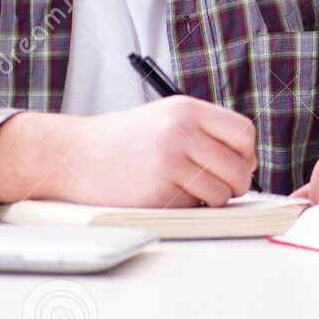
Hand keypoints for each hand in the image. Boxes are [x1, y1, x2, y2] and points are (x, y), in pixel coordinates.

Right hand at [0, 98, 256, 207]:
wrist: (72, 155)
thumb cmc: (120, 141)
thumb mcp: (164, 118)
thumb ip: (202, 131)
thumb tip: (244, 160)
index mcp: (187, 109)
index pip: (244, 133)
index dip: (246, 155)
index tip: (238, 166)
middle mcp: (182, 131)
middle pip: (238, 167)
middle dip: (235, 185)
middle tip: (221, 189)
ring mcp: (170, 160)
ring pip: (220, 193)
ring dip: (210, 201)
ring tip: (188, 194)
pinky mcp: (157, 190)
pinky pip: (191, 208)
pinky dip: (184, 209)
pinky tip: (164, 197)